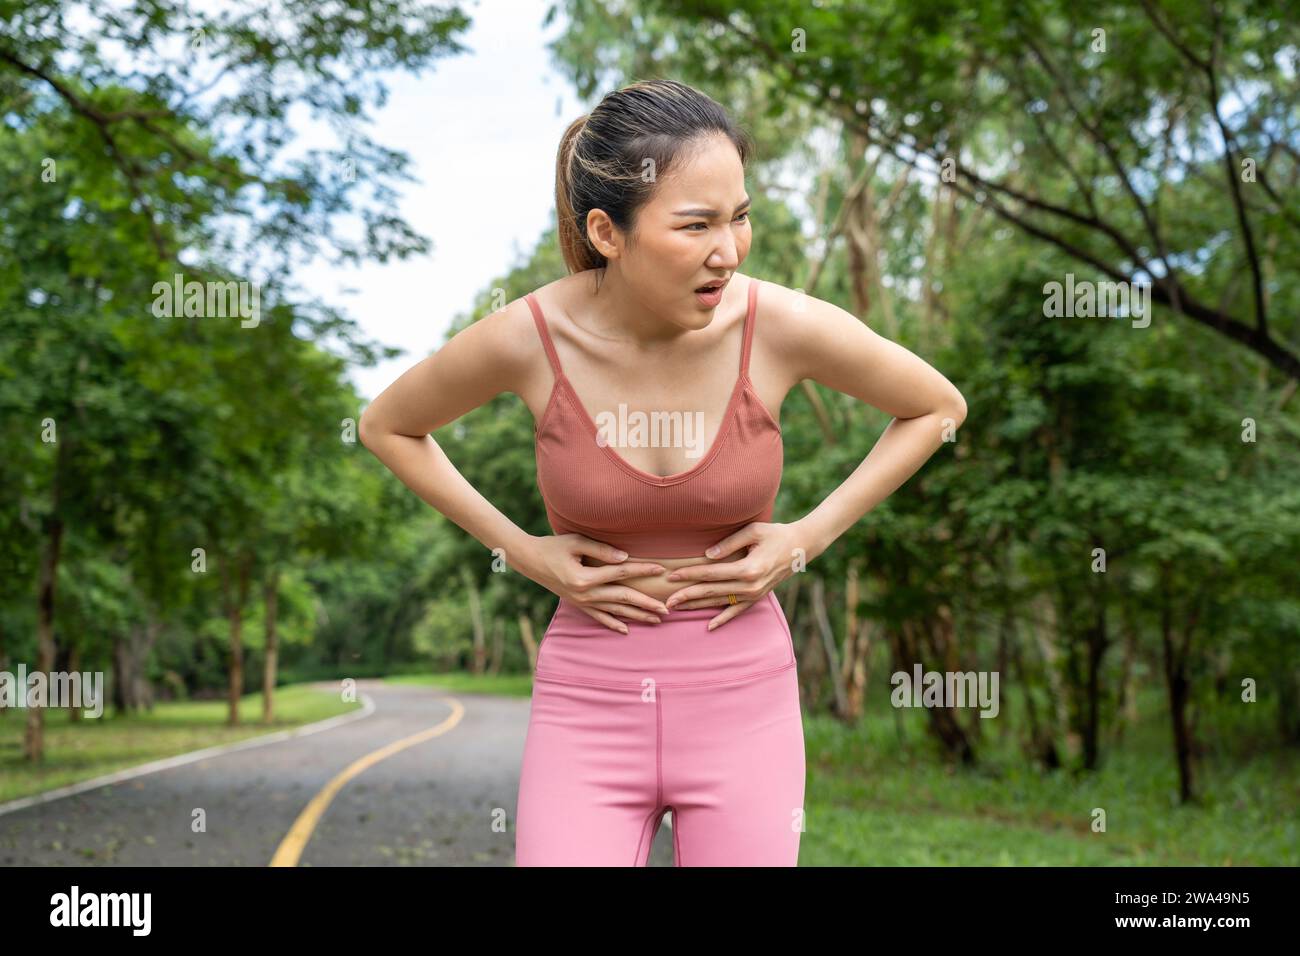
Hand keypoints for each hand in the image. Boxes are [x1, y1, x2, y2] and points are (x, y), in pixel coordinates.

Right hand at [519, 533, 670, 633]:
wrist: (530, 561)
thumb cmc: (553, 546)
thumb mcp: (576, 542)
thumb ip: (601, 550)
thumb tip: (625, 558)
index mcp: (584, 577)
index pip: (621, 572)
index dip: (642, 570)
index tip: (661, 569)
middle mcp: (584, 593)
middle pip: (622, 598)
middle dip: (646, 603)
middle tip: (666, 608)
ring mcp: (581, 601)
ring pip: (615, 610)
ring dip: (636, 615)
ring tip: (656, 619)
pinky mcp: (578, 604)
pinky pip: (598, 617)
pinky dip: (613, 623)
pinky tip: (626, 629)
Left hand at [662, 522, 800, 629]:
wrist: (800, 547)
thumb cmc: (775, 534)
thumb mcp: (753, 531)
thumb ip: (728, 544)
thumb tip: (706, 556)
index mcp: (748, 568)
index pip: (711, 573)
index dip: (689, 574)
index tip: (671, 576)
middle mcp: (750, 586)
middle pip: (711, 591)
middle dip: (687, 595)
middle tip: (666, 600)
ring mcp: (754, 594)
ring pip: (720, 602)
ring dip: (698, 606)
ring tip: (678, 609)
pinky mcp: (757, 597)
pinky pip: (737, 611)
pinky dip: (723, 619)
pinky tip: (709, 626)